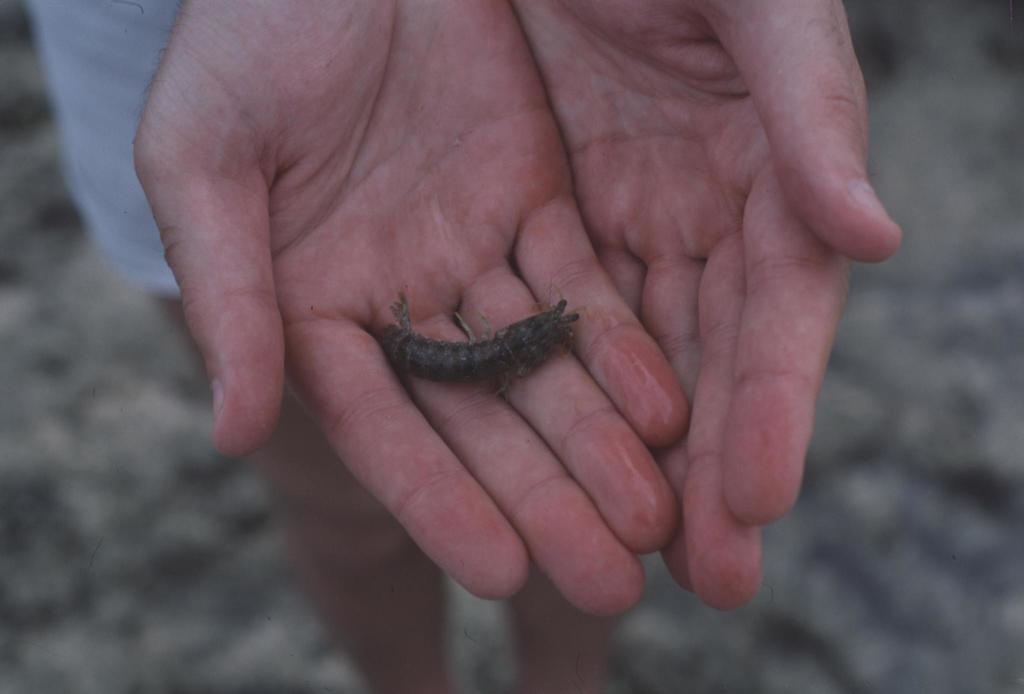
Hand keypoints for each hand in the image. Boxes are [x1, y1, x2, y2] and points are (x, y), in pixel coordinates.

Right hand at [134, 0, 688, 614]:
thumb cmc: (244, 39)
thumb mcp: (204, 157)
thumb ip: (227, 295)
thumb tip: (234, 432)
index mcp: (308, 308)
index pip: (382, 425)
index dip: (438, 497)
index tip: (502, 569)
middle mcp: (397, 301)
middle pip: (477, 418)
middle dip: (543, 498)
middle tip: (610, 583)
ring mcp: (470, 254)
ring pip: (541, 367)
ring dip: (597, 444)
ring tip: (654, 521)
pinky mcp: (533, 201)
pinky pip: (584, 287)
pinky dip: (621, 349)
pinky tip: (667, 410)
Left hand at [514, 0, 900, 607]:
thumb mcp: (755, 6)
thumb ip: (810, 112)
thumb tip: (874, 238)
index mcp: (773, 170)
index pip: (780, 309)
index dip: (776, 401)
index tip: (760, 497)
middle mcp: (704, 213)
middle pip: (711, 359)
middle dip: (711, 470)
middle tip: (708, 581)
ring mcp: (624, 218)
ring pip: (630, 357)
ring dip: (632, 457)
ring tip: (629, 553)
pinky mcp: (547, 208)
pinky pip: (545, 311)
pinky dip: (553, 389)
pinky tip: (547, 462)